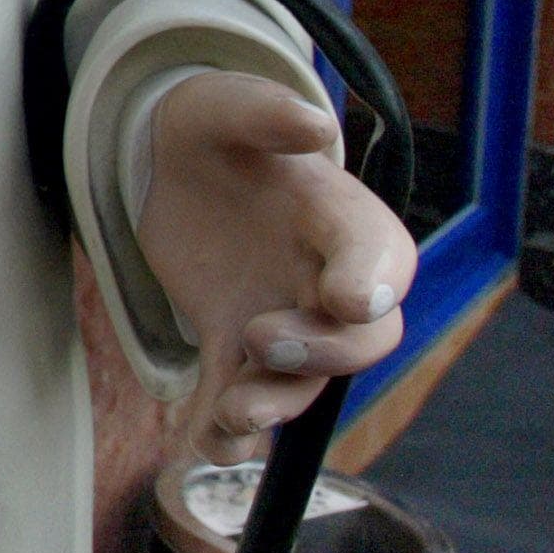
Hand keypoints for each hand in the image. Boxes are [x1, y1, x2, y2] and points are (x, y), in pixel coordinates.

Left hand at [136, 71, 414, 461]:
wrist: (174, 163)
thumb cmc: (217, 130)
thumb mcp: (226, 106)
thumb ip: (265, 113)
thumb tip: (312, 122)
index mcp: (342, 221)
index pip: (380, 261)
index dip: (373, 286)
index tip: (347, 298)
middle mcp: (325, 283)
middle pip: (358, 341)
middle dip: (322, 354)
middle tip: (260, 336)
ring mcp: (281, 320)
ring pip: (302, 384)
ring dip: (275, 406)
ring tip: (233, 413)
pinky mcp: (230, 343)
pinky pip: (237, 396)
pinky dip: (225, 430)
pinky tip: (203, 446)